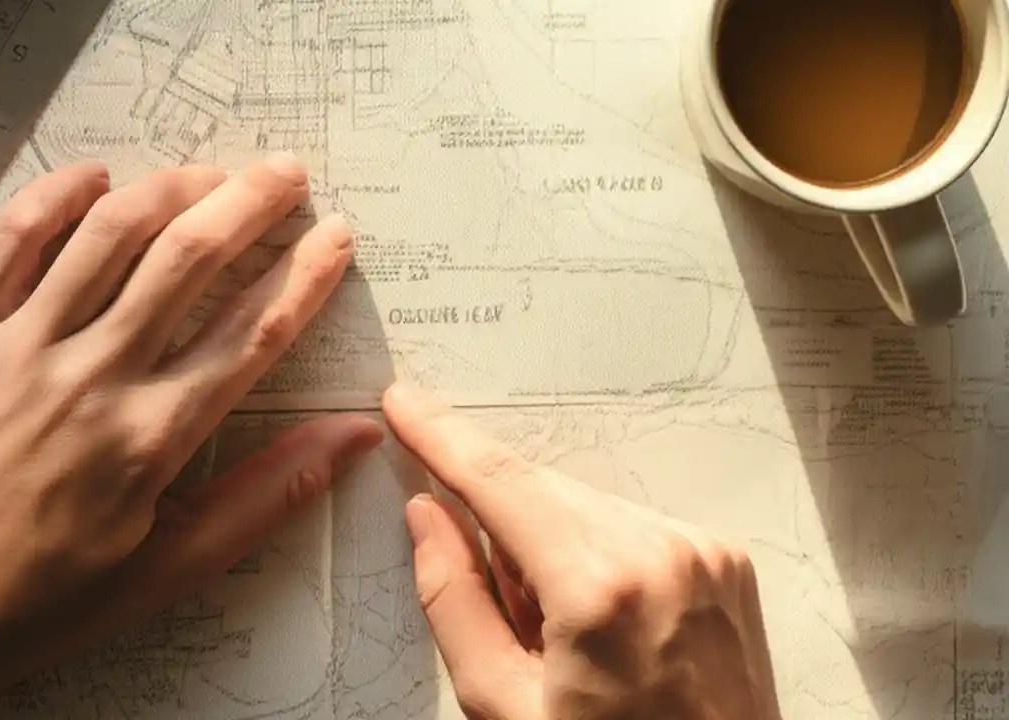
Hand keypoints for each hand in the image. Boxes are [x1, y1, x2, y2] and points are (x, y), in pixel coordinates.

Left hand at [0, 154, 381, 717]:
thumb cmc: (48, 600)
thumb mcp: (173, 568)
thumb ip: (269, 496)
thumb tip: (354, 437)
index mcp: (151, 439)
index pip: (252, 333)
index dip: (305, 276)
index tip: (335, 236)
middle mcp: (89, 379)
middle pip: (187, 261)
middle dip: (248, 204)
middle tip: (284, 173)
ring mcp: (17, 350)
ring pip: (106, 236)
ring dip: (168, 189)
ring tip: (208, 172)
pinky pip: (7, 244)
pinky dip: (53, 198)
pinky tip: (93, 178)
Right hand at [384, 385, 781, 719]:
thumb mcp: (505, 706)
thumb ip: (454, 601)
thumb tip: (428, 516)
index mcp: (601, 591)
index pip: (500, 484)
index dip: (442, 438)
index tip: (406, 404)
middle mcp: (662, 553)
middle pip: (542, 492)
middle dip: (503, 528)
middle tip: (512, 614)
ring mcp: (703, 551)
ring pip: (585, 505)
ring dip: (552, 545)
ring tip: (568, 634)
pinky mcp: (724, 557)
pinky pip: (632, 523)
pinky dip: (599, 553)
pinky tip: (605, 620)